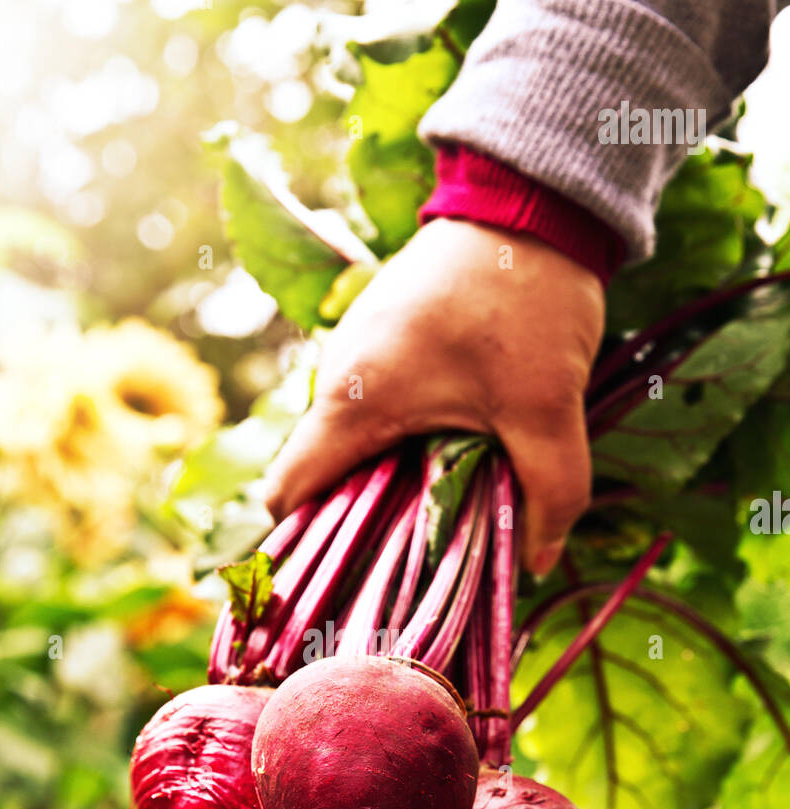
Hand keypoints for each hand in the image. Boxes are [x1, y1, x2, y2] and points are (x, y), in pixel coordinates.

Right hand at [264, 219, 604, 574]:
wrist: (533, 195)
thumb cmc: (526, 299)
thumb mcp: (548, 409)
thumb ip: (549, 494)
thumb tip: (537, 563)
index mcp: (352, 400)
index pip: (286, 494)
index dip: (300, 547)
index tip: (336, 585)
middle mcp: (338, 378)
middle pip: (325, 480)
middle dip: (362, 527)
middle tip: (412, 565)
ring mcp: (358, 355)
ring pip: (355, 447)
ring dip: (390, 485)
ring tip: (442, 516)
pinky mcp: (385, 341)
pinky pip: (378, 413)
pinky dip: (404, 446)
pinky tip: (454, 458)